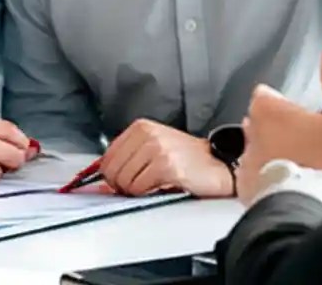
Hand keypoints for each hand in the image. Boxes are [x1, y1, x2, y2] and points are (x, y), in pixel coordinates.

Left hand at [99, 119, 231, 196]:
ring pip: (125, 180)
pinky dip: (145, 193)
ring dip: (134, 190)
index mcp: (142, 127)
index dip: (110, 174)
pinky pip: (140, 187)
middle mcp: (149, 135)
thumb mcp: (154, 148)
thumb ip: (129, 159)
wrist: (218, 165)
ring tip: (150, 187)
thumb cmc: (187, 159)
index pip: (108, 155)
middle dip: (120, 185)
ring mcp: (158, 149)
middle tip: (135, 188)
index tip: (118, 181)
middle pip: (113, 169)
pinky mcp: (166, 167)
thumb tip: (103, 180)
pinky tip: (158, 188)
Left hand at [235, 44, 321, 204]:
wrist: (309, 213)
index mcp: (267, 110)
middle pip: (278, 126)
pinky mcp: (248, 188)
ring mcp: (247, 161)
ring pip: (274, 151)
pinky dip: (284, 177)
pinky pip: (267, 175)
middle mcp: (250, 132)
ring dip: (296, 155)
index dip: (300, 107)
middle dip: (306, 134)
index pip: (272, 95)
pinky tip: (309, 186)